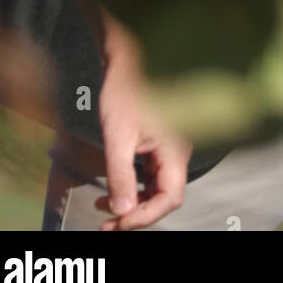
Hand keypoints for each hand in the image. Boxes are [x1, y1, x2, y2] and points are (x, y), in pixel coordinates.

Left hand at [96, 27, 191, 231]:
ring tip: (104, 210)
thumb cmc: (125, 89)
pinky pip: (151, 173)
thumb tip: (121, 211)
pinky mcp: (159, 142)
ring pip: (157, 186)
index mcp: (175, 149)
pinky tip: (114, 190)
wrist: (126, 57)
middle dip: (136, 213)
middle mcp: (178, 150)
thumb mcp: (117, 136)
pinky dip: (134, 186)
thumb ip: (121, 176)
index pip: (169, 198)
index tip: (118, 223)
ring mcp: (169, 146)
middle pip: (164, 195)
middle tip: (106, 225)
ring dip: (133, 202)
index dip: (144, 216)